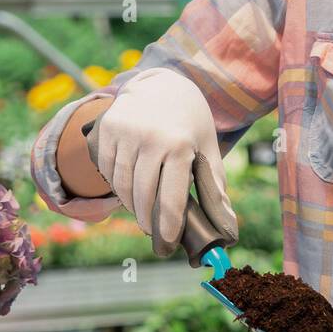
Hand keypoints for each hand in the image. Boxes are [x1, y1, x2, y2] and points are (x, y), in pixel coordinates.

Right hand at [87, 67, 237, 256]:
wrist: (162, 84)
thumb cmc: (190, 124)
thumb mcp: (208, 150)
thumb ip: (215, 188)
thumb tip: (227, 228)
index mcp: (178, 146)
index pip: (170, 200)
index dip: (168, 229)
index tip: (168, 247)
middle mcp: (148, 138)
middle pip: (143, 198)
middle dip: (149, 223)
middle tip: (155, 234)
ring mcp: (124, 133)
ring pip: (122, 187)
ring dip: (132, 206)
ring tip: (144, 211)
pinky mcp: (105, 131)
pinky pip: (107, 172)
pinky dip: (118, 186)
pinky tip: (130, 187)